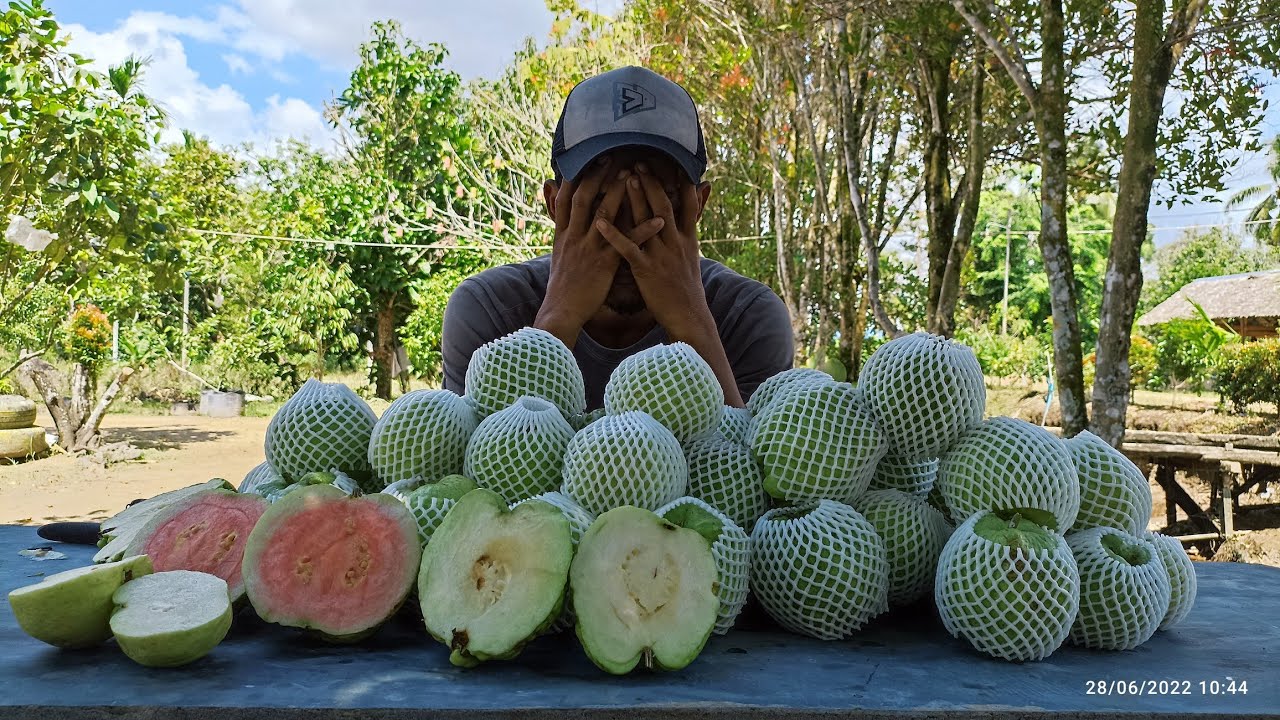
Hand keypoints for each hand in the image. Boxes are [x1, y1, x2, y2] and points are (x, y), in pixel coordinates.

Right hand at [535, 157, 665, 347]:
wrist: (560, 312)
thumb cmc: (563, 287)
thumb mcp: (559, 257)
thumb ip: (565, 236)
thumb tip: (565, 223)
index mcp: (563, 235)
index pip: (567, 200)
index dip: (577, 179)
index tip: (588, 161)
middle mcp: (574, 237)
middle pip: (585, 199)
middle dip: (598, 177)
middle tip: (613, 158)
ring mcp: (589, 249)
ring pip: (605, 215)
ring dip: (621, 194)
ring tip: (635, 176)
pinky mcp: (604, 264)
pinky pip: (627, 243)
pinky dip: (644, 231)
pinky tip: (660, 220)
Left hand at [596, 164, 744, 406]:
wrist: (689, 319)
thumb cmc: (685, 292)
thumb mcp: (690, 262)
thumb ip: (685, 240)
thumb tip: (684, 227)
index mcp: (686, 240)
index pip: (685, 205)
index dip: (677, 183)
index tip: (669, 163)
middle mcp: (675, 243)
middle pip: (663, 206)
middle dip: (652, 183)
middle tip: (639, 162)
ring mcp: (661, 256)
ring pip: (647, 221)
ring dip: (636, 198)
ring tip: (626, 177)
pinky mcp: (646, 271)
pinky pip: (628, 249)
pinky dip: (614, 234)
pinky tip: (600, 222)